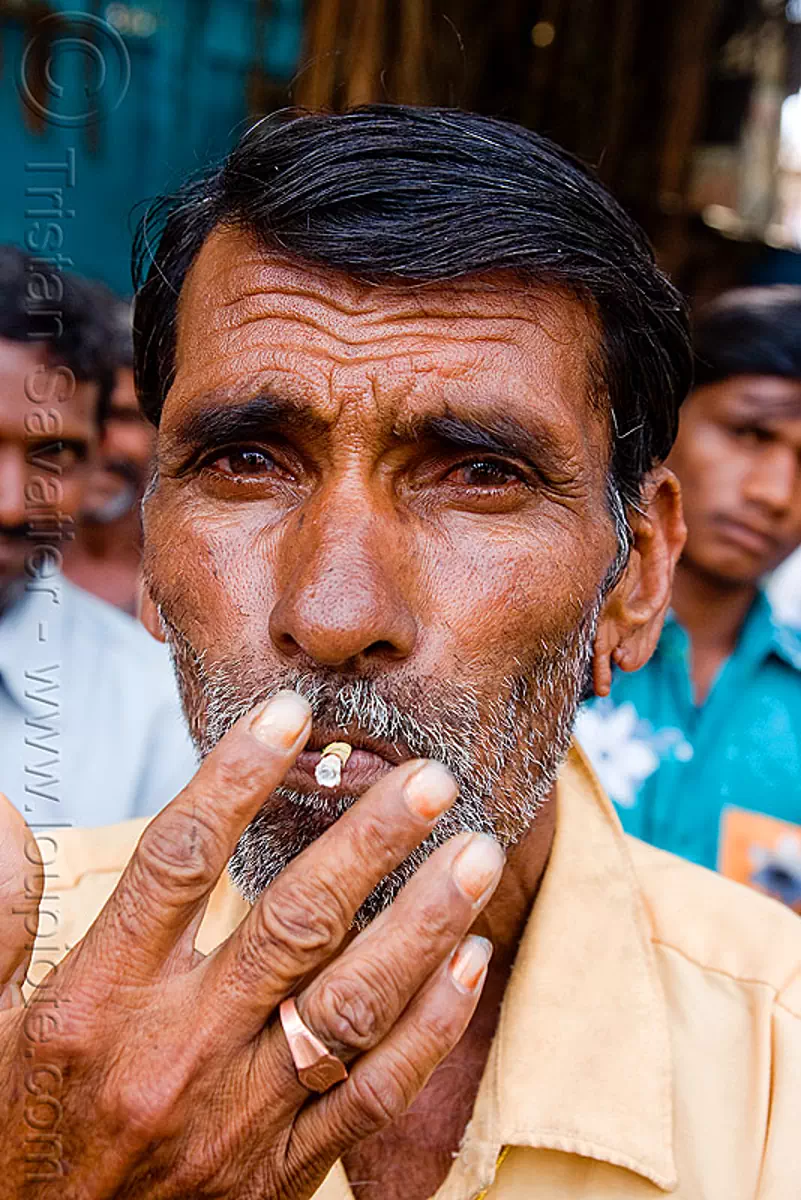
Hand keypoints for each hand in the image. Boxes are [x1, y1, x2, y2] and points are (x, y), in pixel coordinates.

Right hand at [0, 691, 501, 1198]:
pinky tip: (469, 961)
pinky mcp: (280, 1167)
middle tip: (431, 778)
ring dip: (424, 923)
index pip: (178, 862)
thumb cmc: (11, 1131)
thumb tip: (3, 806)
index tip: (288, 716)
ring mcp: (239, 1113)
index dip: (234, 779)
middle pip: (292, 922)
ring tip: (477, 853)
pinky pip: (372, 1094)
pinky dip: (430, 1028)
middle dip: (370, 843)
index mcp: (100, 1003)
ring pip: (352, 1003)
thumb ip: (1, 908)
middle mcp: (178, 1050)